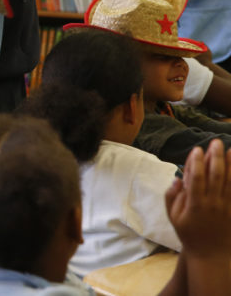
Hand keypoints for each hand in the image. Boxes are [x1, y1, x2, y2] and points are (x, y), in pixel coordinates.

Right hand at [165, 139, 230, 258]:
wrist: (212, 255)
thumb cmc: (189, 235)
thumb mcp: (173, 217)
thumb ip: (172, 197)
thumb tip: (178, 178)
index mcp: (195, 204)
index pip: (196, 178)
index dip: (196, 162)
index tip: (197, 149)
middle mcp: (212, 203)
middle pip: (215, 176)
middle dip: (215, 157)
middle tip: (215, 142)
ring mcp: (226, 207)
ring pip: (229, 181)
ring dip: (230, 164)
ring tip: (230, 149)